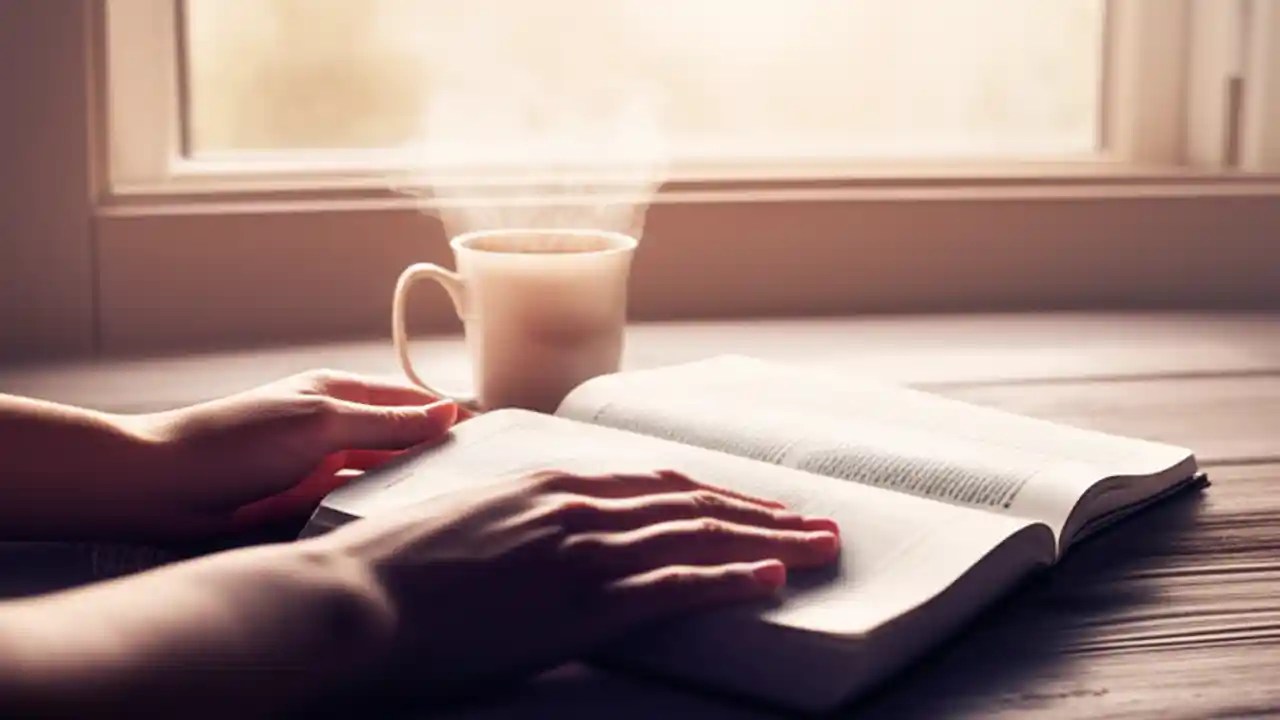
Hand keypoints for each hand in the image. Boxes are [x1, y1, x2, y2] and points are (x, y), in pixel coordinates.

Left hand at [131, 370, 458, 537]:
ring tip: (451, 506)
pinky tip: (401, 527)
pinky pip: (354, 506)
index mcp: (339, 393)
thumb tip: (448, 412)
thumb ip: (388, 422)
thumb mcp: (322, 424)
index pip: (411, 401)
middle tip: (482, 481)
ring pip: (381, 477)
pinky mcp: (304, 501)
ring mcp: (320, 466)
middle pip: (401, 441)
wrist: (163, 488)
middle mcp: (334, 427)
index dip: (449, 418)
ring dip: (407, 489)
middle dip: (435, 457)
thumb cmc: (234, 442)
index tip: (491, 439)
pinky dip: (376, 513)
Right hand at [315, 468, 840, 701]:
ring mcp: (582, 550)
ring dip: (769, 541)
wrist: (354, 599)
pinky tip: (770, 581)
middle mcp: (577, 504)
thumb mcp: (467, 520)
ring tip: (820, 549)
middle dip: (765, 513)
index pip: (659, 482)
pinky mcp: (580, 601)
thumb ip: (518, 517)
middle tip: (820, 524)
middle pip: (695, 501)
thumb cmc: (395, 566)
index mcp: (550, 481)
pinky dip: (730, 579)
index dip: (719, 494)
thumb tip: (546, 527)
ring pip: (698, 534)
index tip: (759, 505)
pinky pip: (675, 585)